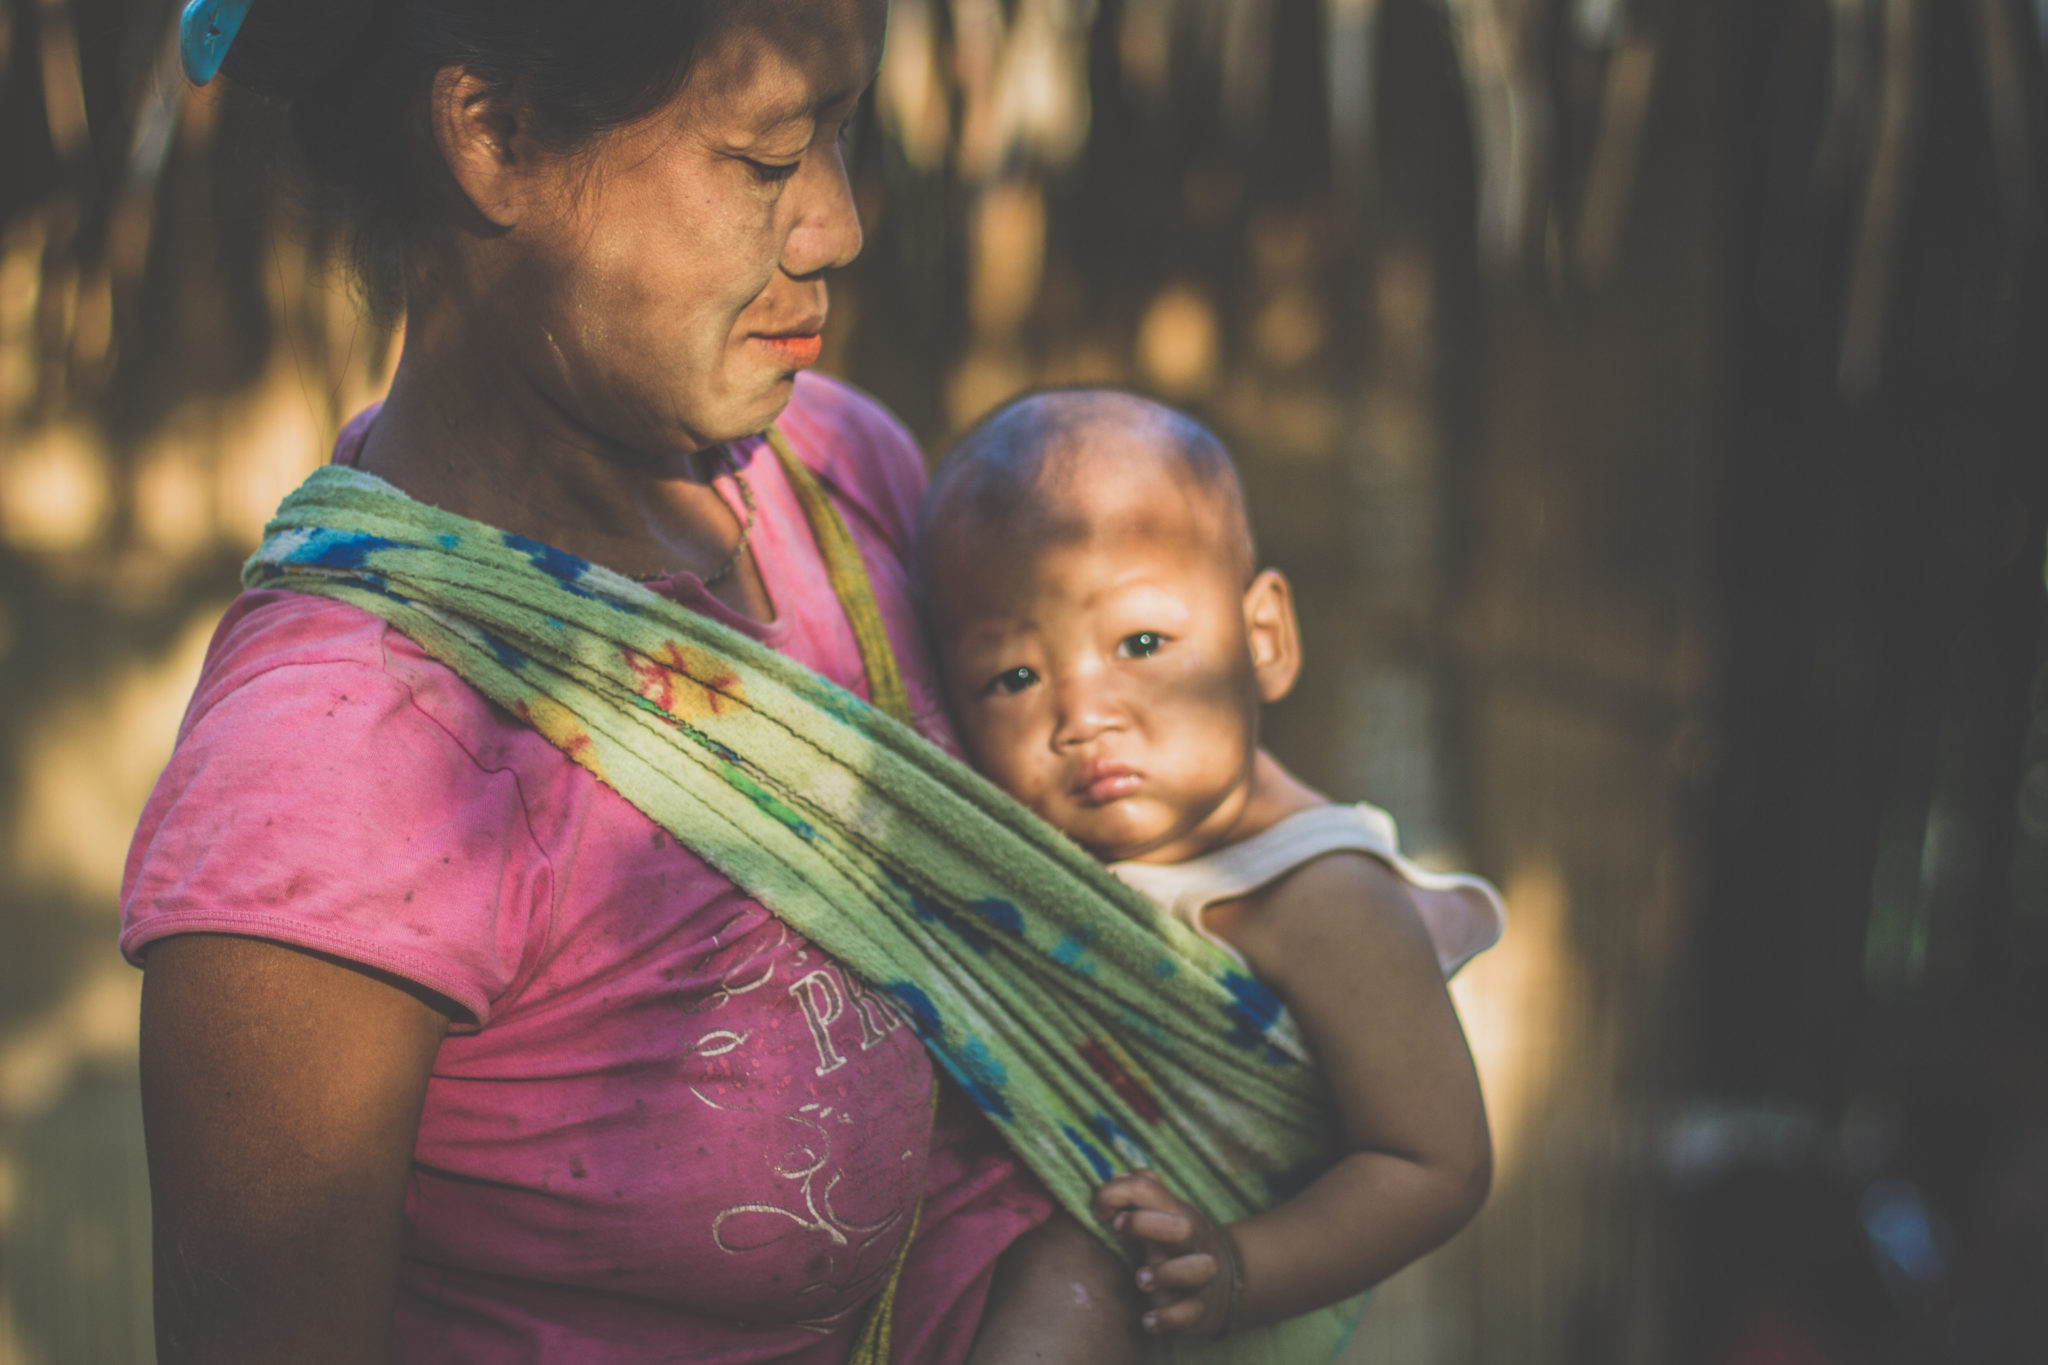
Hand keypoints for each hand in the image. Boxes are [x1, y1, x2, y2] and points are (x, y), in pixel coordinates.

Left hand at [1092, 1170, 1241, 1338]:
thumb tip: (1114, 1176)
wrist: (1226, 1286)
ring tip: (1142, 1280)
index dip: (1117, 1193)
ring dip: (1166, 1273)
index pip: (1148, 1188)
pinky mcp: (1199, 1311)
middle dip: (1148, 1224)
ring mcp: (1199, 1278)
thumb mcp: (1163, 1215)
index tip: (1100, 1214)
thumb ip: (1139, 1194)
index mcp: (1176, 1214)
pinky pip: (1189, 1314)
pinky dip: (1168, 1318)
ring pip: (1197, 1270)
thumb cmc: (1176, 1245)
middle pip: (1181, 1226)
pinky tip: (1148, 1321)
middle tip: (1118, 1230)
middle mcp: (1191, 1243)